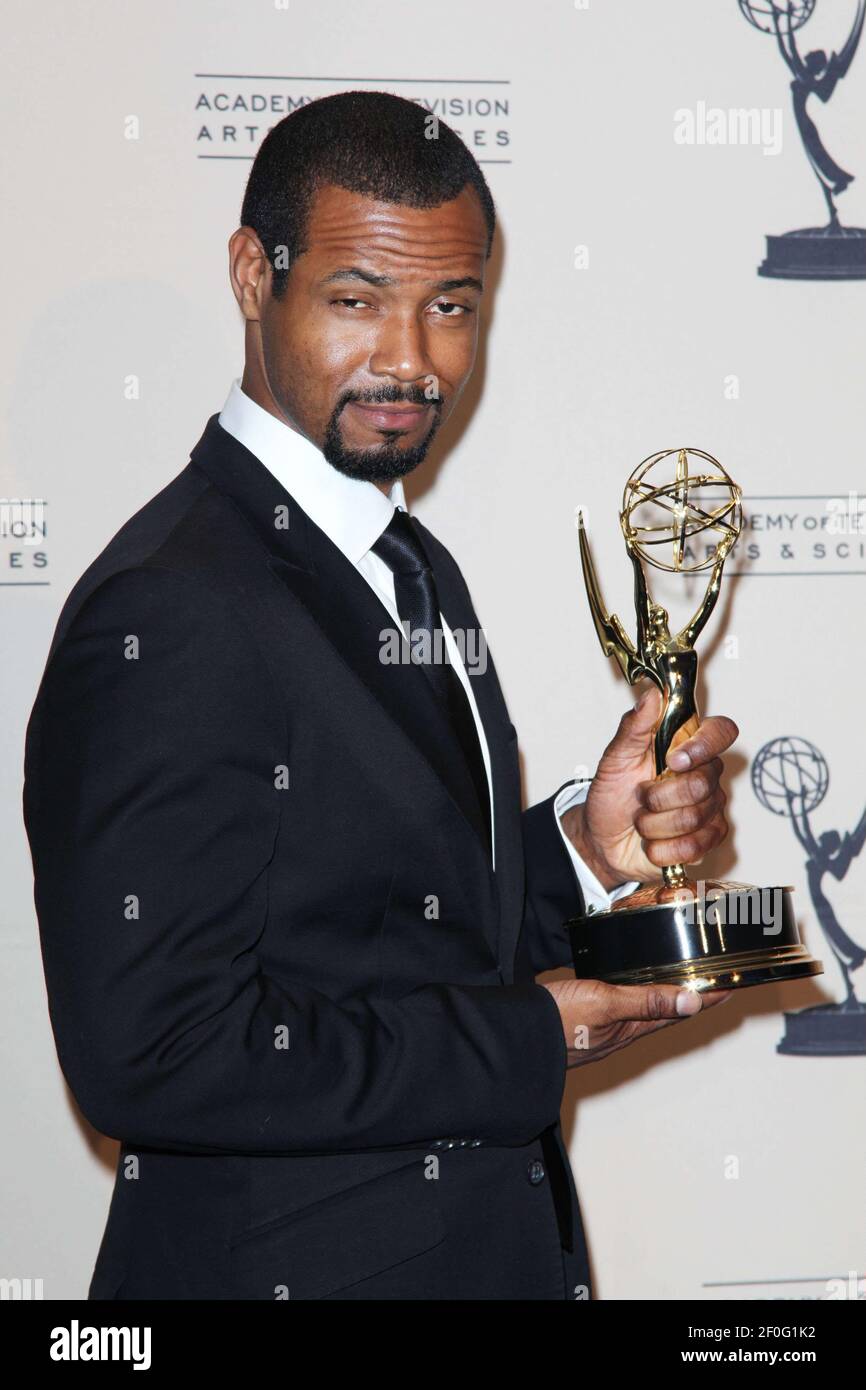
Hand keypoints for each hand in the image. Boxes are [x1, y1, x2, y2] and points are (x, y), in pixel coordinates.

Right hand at [541, 976, 732, 1068]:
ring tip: (685, 981)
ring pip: (649, 1010)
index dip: (710, 998)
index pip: (683, 1010)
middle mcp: (624, 1030)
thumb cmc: (555, 1021)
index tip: (734, 985)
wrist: (517, 1037)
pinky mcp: (590, 1020)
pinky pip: (626, 1006)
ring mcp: (607, 1028)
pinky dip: (639, 995)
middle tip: (717, 981)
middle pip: (670, 1011)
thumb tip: (691, 1002)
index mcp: (632, 1028)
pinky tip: (633, 986)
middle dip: (696, 997)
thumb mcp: (603, 1003)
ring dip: (670, 995)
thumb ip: (645, 1001)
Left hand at [563, 683, 737, 888]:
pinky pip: (694, 845)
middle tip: (640, 796)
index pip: (721, 732)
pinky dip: (662, 847)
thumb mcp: (615, 759)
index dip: (704, 746)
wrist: (603, 841)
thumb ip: (634, 728)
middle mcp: (705, 774)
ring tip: (642, 820)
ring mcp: (710, 807)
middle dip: (659, 796)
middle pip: (703, 783)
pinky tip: (652, 842)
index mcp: (686, 746)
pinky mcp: (708, 839)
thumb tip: (652, 695)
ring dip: (654, 824)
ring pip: (694, 817)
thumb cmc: (612, 795)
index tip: (674, 760)